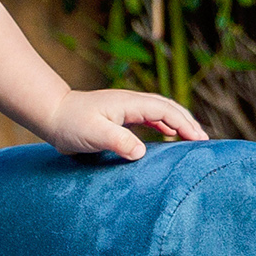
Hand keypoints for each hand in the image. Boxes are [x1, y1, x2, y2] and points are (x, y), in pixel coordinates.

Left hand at [44, 88, 206, 160]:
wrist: (51, 115)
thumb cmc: (70, 123)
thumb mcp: (94, 134)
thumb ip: (118, 141)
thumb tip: (142, 152)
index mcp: (129, 103)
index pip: (165, 110)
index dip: (184, 123)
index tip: (200, 139)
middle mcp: (130, 103)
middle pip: (167, 108)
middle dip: (187, 121)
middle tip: (204, 140)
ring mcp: (125, 109)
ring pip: (159, 112)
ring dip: (178, 123)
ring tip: (194, 138)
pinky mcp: (119, 117)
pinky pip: (148, 119)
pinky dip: (164, 125)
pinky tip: (168, 135)